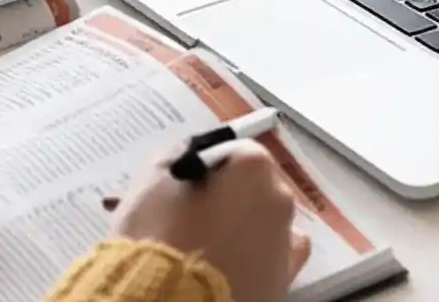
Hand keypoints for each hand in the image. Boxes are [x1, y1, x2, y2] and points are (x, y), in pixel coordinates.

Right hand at [112, 139, 311, 301]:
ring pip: (267, 218)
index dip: (210, 165)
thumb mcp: (153, 179)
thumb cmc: (158, 234)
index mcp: (252, 165)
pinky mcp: (285, 275)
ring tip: (212, 241)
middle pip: (255, 184)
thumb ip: (178, 157)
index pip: (235, 151)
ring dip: (246, 222)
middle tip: (196, 213)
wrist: (170, 301)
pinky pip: (279, 253)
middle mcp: (279, 195)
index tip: (189, 183)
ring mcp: (286, 236)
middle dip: (231, 193)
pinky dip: (262, 252)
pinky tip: (238, 259)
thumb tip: (191, 154)